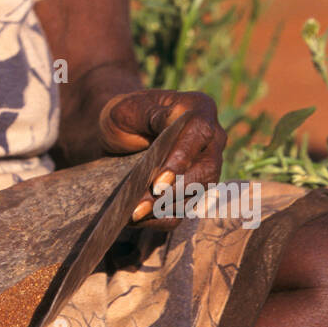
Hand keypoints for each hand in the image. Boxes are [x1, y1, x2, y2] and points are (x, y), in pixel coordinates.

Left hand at [98, 89, 227, 227]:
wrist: (116, 132)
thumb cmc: (125, 114)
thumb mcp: (130, 107)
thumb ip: (151, 114)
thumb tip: (167, 124)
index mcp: (199, 110)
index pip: (200, 133)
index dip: (181, 159)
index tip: (158, 182)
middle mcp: (211, 141)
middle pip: (205, 171)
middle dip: (173, 191)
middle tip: (141, 205)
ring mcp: (205, 168)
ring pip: (196, 195)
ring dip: (164, 208)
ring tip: (134, 213)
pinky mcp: (192, 191)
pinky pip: (183, 211)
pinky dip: (160, 219)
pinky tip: (137, 219)